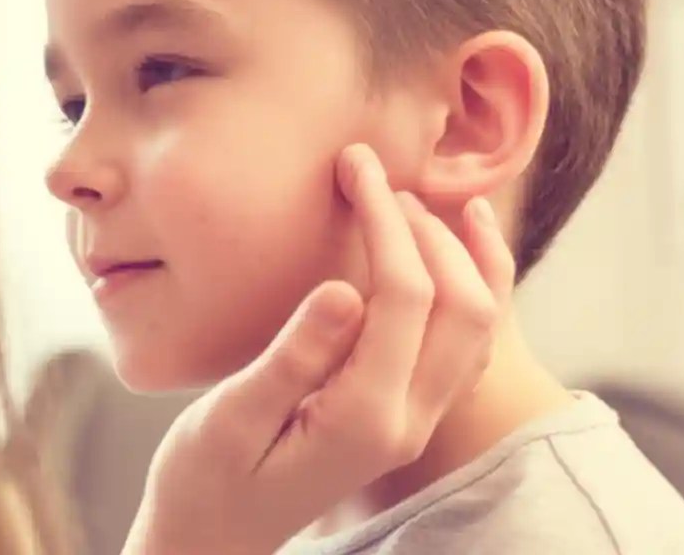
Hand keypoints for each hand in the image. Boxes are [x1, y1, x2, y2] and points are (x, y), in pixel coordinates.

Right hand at [124, 144, 515, 554]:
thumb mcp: (232, 419)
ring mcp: (412, 426)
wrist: (210, 542)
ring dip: (462, 255)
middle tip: (371, 175)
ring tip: (423, 197)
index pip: (404, 296)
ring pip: (479, 327)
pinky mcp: (401, 420)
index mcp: (366, 418)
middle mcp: (406, 423)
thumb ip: (293, 357)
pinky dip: (469, 290)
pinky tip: (448, 254)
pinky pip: (463, 347)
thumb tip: (344, 288)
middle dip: (425, 226)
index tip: (353, 166)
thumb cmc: (204, 481)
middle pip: (461, 304)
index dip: (384, 219)